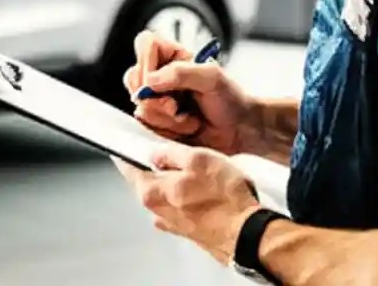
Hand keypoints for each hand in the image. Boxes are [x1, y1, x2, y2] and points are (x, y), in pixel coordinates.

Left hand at [113, 142, 261, 263]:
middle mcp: (159, 212)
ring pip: (168, 195)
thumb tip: (156, 152)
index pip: (128, 168)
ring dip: (178, 183)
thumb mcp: (197, 159)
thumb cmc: (226, 200)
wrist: (249, 234)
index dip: (128, 152)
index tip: (129, 144)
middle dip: (159, 167)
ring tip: (203, 174)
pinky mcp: (191, 231)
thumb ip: (170, 153)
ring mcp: (174, 224)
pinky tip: (209, 192)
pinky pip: (183, 207)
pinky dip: (190, 197)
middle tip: (180, 155)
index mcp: (152, 192)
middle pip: (149, 182)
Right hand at [122, 31, 260, 155]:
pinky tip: (185, 129)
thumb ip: (181, 72)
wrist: (240, 131)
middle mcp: (160, 75)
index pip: (146, 43)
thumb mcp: (212, 78)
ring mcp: (156, 99)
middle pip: (134, 78)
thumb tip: (150, 81)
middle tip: (177, 105)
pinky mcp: (157, 122)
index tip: (160, 81)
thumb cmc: (231, 100)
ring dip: (167, 119)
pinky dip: (167, 131)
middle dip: (156, 99)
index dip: (147, 62)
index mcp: (174, 56)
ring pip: (140, 108)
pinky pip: (146, 127)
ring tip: (189, 119)